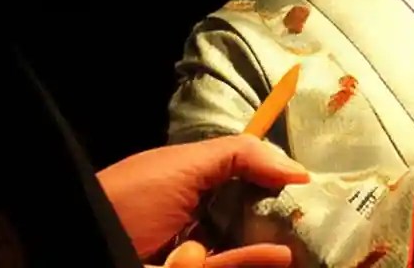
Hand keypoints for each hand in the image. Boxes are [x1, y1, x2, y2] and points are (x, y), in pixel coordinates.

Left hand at [97, 134, 309, 263]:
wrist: (94, 241)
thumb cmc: (132, 196)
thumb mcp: (184, 165)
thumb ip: (238, 156)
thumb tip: (296, 168)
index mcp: (189, 186)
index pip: (239, 181)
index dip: (272, 182)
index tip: (307, 184)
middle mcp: (195, 218)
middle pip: (246, 217)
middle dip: (281, 217)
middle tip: (319, 214)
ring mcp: (194, 251)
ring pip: (242, 246)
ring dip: (273, 242)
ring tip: (310, 235)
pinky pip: (228, 266)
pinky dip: (253, 260)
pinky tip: (281, 255)